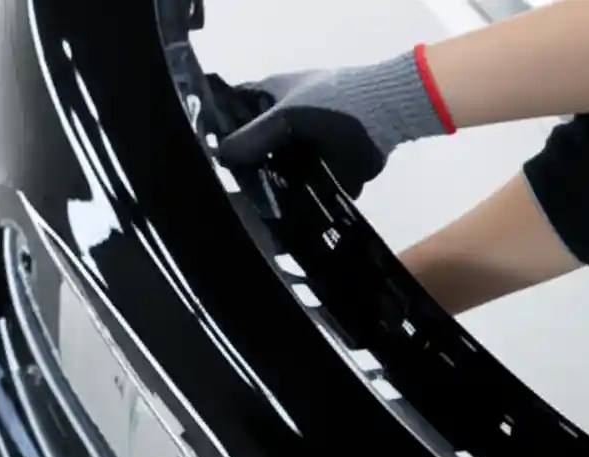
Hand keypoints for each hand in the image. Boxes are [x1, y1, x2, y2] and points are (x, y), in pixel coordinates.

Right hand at [215, 51, 449, 197]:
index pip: (231, 111)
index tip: (202, 155)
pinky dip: (290, 208)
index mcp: (269, 98)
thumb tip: (220, 157)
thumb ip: (251, 137)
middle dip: (237, 168)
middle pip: (250, 148)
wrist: (385, 115)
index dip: (216, 128)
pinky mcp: (320, 174)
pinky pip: (299, 194)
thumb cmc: (332, 103)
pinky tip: (271, 226)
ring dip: (262, 192)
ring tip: (240, 215)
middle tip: (218, 194)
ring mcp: (300, 150)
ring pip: (273, 174)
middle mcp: (281, 124)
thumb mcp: (284, 115)